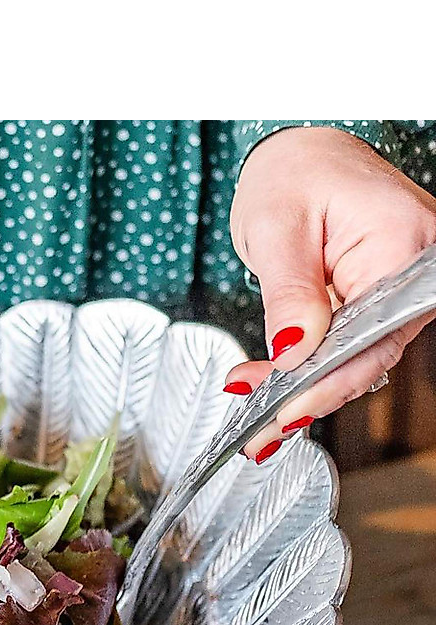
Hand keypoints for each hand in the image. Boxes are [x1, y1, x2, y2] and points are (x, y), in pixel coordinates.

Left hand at [227, 126, 435, 460]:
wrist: (300, 157)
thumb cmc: (292, 175)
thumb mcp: (277, 231)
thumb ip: (289, 293)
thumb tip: (292, 352)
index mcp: (403, 245)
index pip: (373, 338)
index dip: (328, 384)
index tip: (285, 411)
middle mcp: (412, 272)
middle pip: (367, 357)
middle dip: (306, 395)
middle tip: (254, 428)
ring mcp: (397, 290)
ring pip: (355, 360)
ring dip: (301, 389)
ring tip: (250, 407)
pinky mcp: (375, 303)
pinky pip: (346, 348)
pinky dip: (306, 371)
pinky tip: (268, 385)